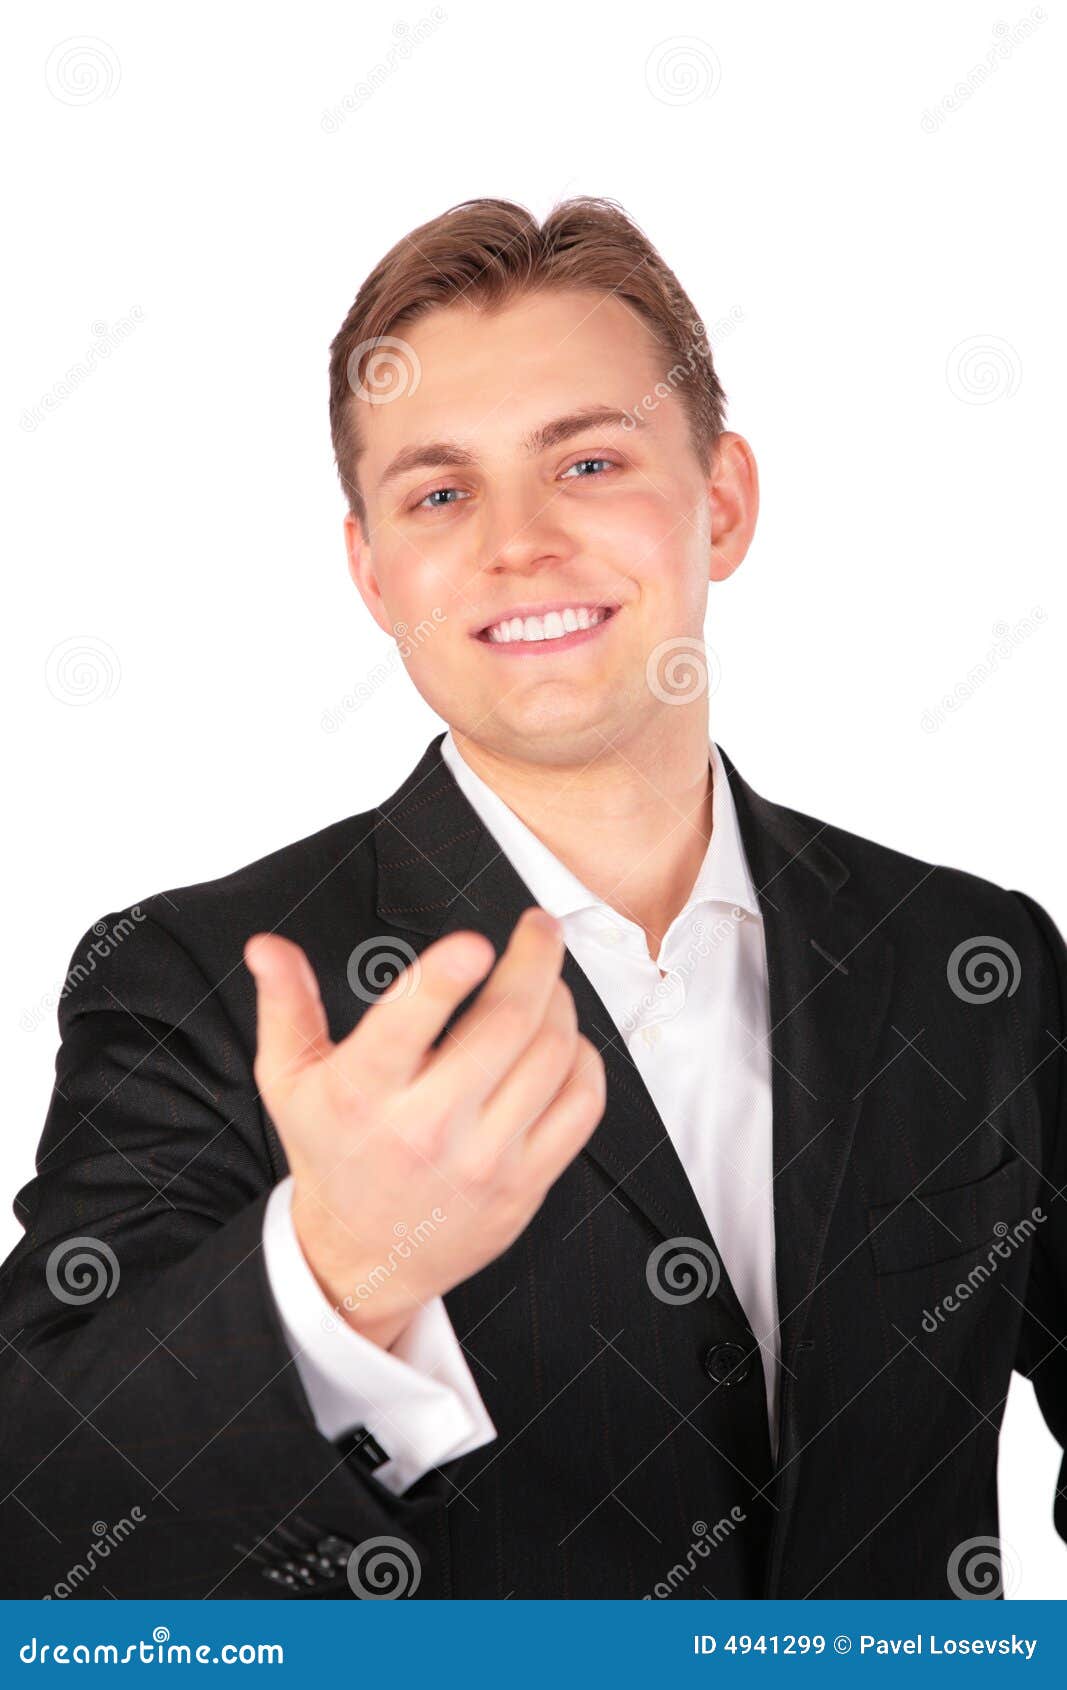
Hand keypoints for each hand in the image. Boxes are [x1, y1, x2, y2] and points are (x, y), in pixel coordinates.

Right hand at [244, 908, 606, 1349]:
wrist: (364, 1256)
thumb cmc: (332, 1153)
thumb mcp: (288, 1081)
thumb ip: (285, 1005)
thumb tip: (267, 946)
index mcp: (363, 1091)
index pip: (408, 1024)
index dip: (446, 976)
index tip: (475, 942)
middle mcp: (427, 1126)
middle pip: (506, 1023)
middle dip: (534, 959)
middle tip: (539, 927)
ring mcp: (484, 1158)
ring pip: (552, 1055)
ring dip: (561, 999)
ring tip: (548, 978)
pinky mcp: (527, 1183)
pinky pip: (581, 1105)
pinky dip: (584, 1057)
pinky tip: (565, 1039)